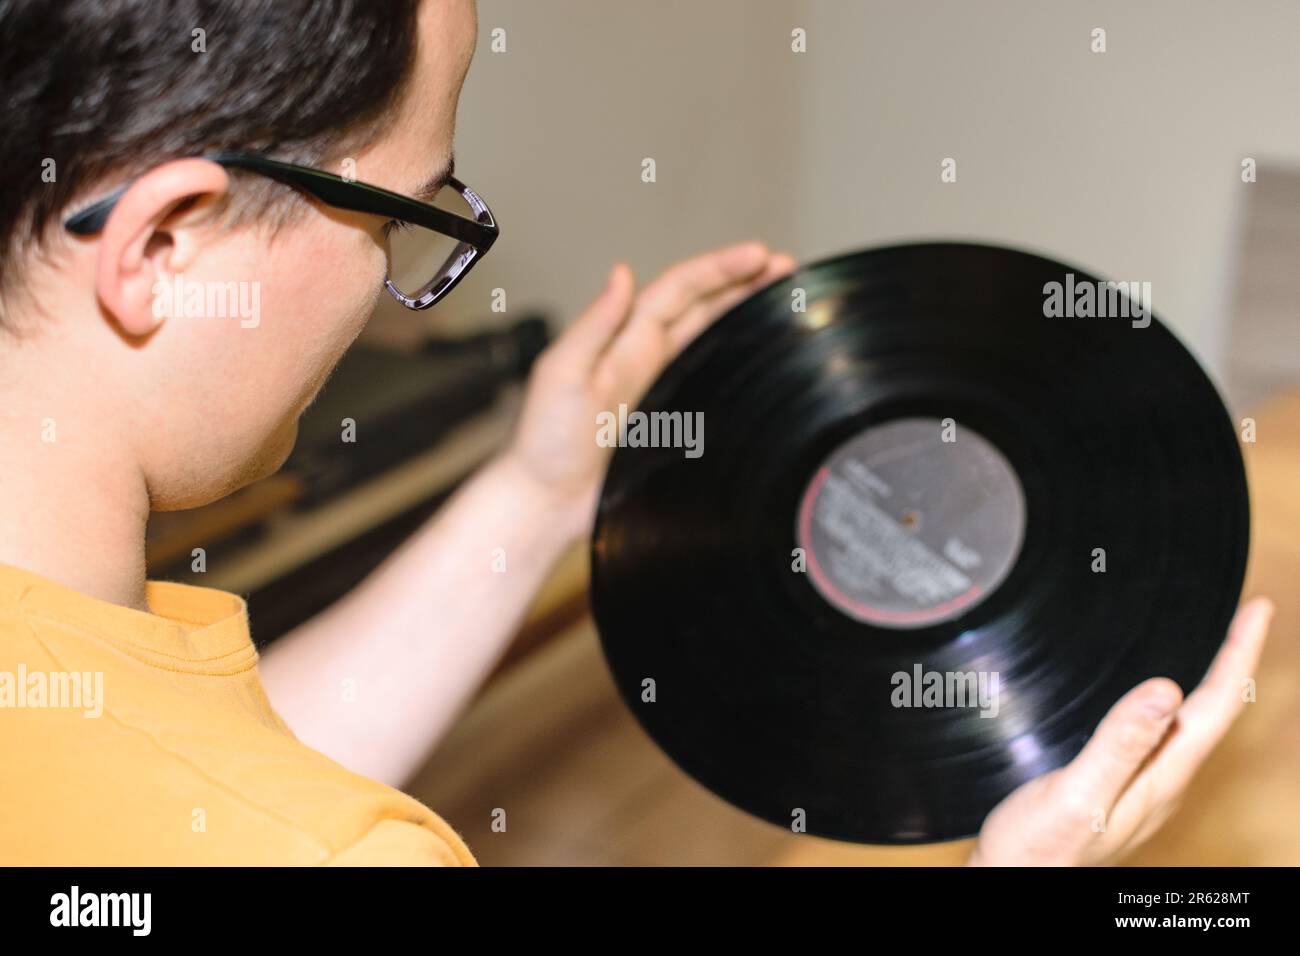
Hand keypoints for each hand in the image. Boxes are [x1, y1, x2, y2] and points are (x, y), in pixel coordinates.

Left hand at [500, 241, 796, 539]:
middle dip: (745, 282)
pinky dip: (742, 364)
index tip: (759, 255)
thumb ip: (594, 325)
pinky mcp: (673, 423)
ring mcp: (664, 388)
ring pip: (715, 339)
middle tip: (786, 267)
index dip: (720, 269)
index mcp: (626, 341)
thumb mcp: (563, 374)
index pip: (681, 291)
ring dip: (748, 314)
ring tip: (786, 297)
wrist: (548, 501)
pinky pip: (714, 383)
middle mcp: (648, 358)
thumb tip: (622, 274)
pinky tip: (765, 360)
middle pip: (706, 308)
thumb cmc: (544, 442)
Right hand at [968, 596, 1273, 865]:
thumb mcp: (1078, 792)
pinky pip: (1164, 737)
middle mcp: (1163, 781)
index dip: (1239, 653)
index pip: (1217, 705)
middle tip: (1247, 615)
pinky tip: (1159, 701)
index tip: (1257, 609)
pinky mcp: (1124, 789)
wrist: (1018, 882)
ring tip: (1218, 647)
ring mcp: (1145, 788)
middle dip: (1233, 660)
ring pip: (1191, 725)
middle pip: (1214, 713)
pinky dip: (1174, 705)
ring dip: (1209, 682)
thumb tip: (1166, 688)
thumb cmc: (1041, 849)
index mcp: (1161, 777)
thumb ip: (1120, 743)